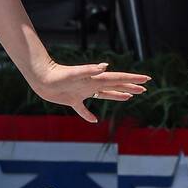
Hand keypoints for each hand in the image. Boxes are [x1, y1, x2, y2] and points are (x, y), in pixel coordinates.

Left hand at [27, 58, 151, 123]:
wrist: (41, 78)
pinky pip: (83, 109)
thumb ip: (89, 70)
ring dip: (117, 95)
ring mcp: (83, 92)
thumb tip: (104, 67)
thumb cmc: (56, 75)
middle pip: (115, 86)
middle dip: (130, 87)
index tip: (146, 80)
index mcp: (95, 79)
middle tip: (144, 89)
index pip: (118, 79)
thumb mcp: (74, 73)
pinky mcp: (72, 99)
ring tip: (129, 97)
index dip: (132, 80)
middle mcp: (91, 84)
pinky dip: (88, 115)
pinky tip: (94, 120)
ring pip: (104, 94)